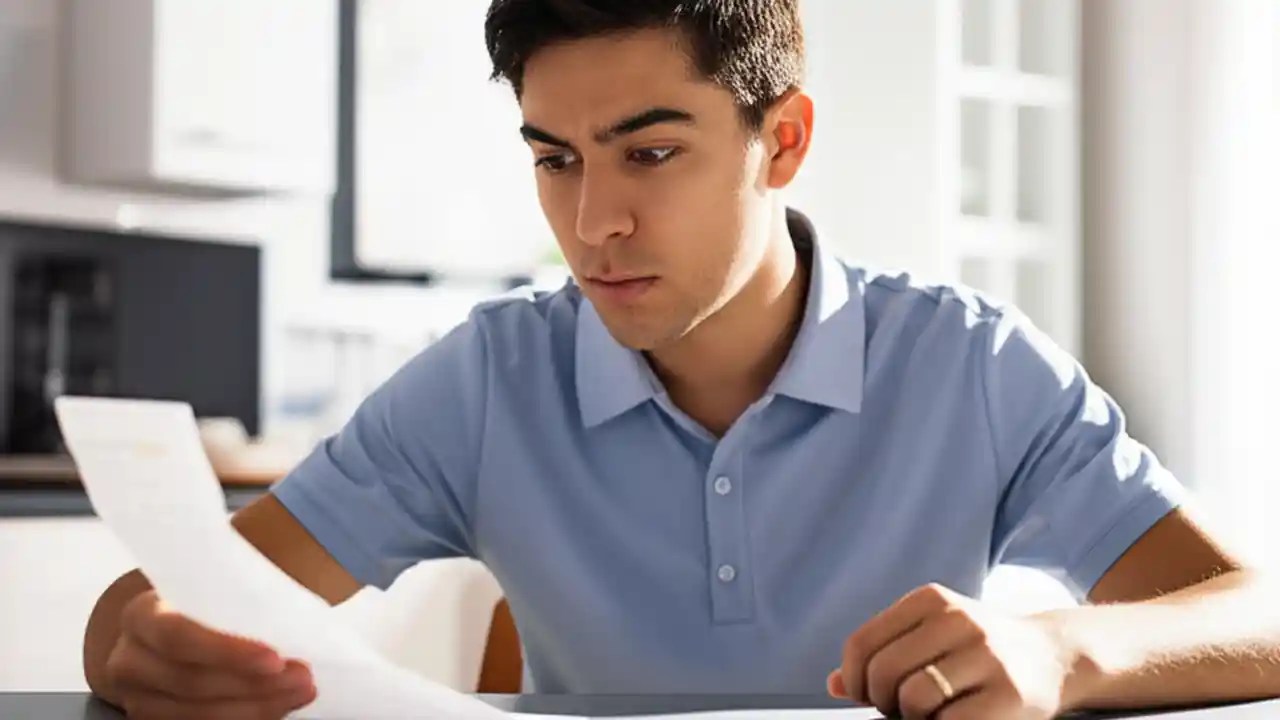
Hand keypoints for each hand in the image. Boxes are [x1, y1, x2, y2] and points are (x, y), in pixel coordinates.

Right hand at [105, 589, 315, 718]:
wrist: (158, 634)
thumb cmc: (196, 602)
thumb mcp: (206, 588)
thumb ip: (238, 597)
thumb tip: (294, 612)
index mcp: (141, 615)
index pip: (177, 636)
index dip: (227, 652)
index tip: (275, 659)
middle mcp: (130, 660)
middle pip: (192, 682)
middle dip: (255, 685)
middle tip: (303, 677)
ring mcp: (138, 698)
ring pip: (199, 713)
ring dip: (258, 707)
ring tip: (301, 691)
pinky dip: (247, 718)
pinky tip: (278, 705)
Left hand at [827, 584, 1078, 719]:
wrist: (1055, 655)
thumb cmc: (979, 649)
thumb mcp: (931, 634)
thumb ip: (883, 653)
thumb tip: (834, 685)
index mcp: (932, 600)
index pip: (863, 643)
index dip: (853, 679)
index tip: (864, 695)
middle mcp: (959, 620)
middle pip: (884, 672)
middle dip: (881, 701)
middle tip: (896, 710)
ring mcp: (987, 655)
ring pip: (914, 697)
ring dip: (911, 717)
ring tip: (927, 715)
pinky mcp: (1009, 694)